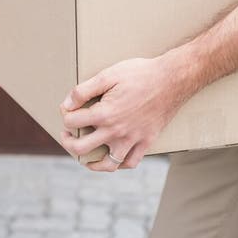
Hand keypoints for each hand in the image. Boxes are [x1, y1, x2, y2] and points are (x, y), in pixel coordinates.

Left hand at [59, 53, 189, 172]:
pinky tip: (113, 156)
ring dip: (92, 162)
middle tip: (67, 134)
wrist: (172, 79)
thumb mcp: (108, 74)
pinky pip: (130, 162)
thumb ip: (84, 90)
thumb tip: (66, 104)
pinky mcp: (146, 142)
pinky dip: (120, 164)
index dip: (65, 114)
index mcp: (104, 114)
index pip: (72, 122)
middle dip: (68, 142)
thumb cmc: (140, 73)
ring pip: (107, 164)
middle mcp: (116, 132)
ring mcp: (132, 140)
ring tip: (85, 155)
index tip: (67, 108)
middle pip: (82, 148)